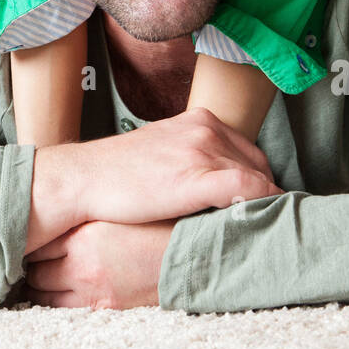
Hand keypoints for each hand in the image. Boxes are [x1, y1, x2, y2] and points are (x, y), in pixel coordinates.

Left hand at [26, 220, 175, 308]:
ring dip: (41, 287)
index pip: (39, 240)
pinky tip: (56, 296)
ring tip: (42, 280)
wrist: (193, 256)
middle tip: (32, 262)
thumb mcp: (120, 211)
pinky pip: (63, 311)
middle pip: (36, 269)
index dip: (33, 240)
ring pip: (43, 294)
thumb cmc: (160, 224)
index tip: (29, 239)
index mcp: (85, 233)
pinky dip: (56, 303)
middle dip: (34, 266)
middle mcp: (83, 262)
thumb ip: (88, 216)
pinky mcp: (104, 308)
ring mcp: (92, 288)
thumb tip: (59, 215)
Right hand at [27, 108, 281, 252]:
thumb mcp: (162, 150)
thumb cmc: (118, 173)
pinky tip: (259, 223)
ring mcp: (202, 151)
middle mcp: (205, 128)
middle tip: (261, 219)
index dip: (258, 179)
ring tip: (264, 229)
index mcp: (199, 120)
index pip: (248, 150)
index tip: (259, 203)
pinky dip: (261, 204)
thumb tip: (212, 180)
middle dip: (263, 191)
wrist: (84, 178)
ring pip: (257, 177)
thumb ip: (191, 155)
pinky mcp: (197, 177)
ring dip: (265, 202)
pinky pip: (247, 189)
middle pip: (257, 163)